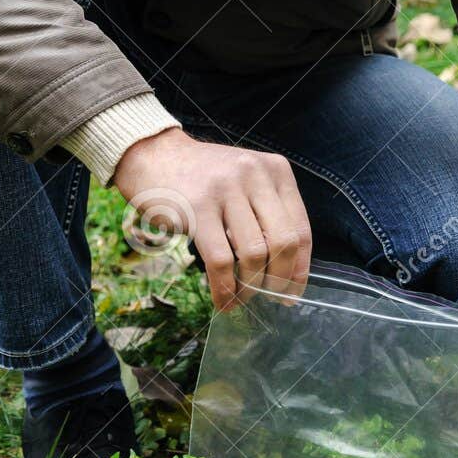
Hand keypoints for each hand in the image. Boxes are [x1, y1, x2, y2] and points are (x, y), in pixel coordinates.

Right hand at [113, 130, 311, 313]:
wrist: (155, 156)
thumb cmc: (205, 178)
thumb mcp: (247, 183)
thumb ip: (268, 216)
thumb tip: (287, 272)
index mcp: (276, 171)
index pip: (301, 229)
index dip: (300, 268)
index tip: (292, 292)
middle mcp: (256, 175)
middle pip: (284, 242)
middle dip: (279, 279)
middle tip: (268, 296)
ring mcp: (226, 190)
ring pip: (254, 254)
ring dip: (250, 286)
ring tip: (242, 298)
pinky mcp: (197, 208)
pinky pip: (220, 261)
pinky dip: (225, 289)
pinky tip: (223, 301)